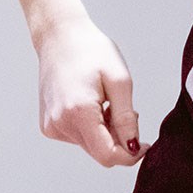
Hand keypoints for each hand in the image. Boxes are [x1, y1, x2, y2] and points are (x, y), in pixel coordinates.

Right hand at [34, 19, 144, 166]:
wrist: (59, 37)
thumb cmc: (91, 51)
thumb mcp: (119, 80)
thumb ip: (126, 118)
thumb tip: (132, 147)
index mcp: (78, 112)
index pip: (107, 155)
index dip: (130, 155)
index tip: (144, 144)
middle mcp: (60, 123)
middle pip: (99, 152)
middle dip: (119, 140)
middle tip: (127, 111)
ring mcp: (51, 126)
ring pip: (90, 146)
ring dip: (105, 132)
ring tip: (106, 102)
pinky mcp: (48, 125)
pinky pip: (78, 137)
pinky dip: (91, 128)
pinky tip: (92, 104)